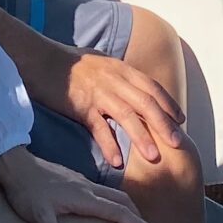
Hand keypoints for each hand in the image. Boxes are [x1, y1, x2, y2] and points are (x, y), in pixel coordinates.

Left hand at [0, 146, 154, 222]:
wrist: (15, 164)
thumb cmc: (25, 191)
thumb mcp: (39, 218)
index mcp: (84, 198)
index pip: (118, 213)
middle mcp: (88, 188)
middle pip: (122, 200)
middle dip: (137, 215)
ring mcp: (81, 181)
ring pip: (112, 193)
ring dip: (126, 207)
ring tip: (130, 221)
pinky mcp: (73, 178)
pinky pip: (101, 190)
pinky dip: (112, 201)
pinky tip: (103, 209)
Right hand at [62, 49, 185, 170]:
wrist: (41, 60)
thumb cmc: (70, 64)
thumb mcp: (101, 63)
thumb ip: (119, 75)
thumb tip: (133, 87)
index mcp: (121, 69)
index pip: (152, 87)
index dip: (168, 104)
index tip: (181, 120)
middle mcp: (115, 79)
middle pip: (146, 103)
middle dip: (164, 124)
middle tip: (178, 144)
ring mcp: (99, 92)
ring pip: (127, 116)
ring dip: (142, 138)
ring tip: (154, 158)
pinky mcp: (81, 106)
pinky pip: (99, 128)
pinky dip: (109, 145)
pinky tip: (117, 162)